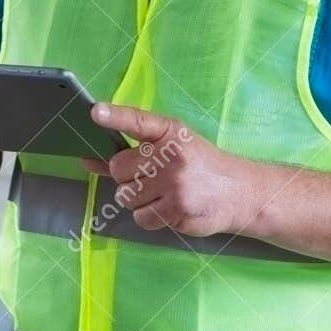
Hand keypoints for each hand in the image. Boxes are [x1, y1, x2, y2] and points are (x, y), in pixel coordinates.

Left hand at [82, 102, 257, 237]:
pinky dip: (149, 217)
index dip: (115, 116)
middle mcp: (172, 156)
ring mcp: (175, 184)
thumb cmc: (201, 167)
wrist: (241, 193)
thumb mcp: (172, 149)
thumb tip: (88, 160)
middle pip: (119, 169)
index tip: (96, 112)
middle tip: (149, 177)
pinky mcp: (177, 211)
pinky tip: (168, 207)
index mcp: (171, 133)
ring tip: (162, 193)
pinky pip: (141, 218)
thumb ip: (130, 153)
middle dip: (127, 177)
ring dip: (138, 199)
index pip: (138, 121)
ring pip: (126, 197)